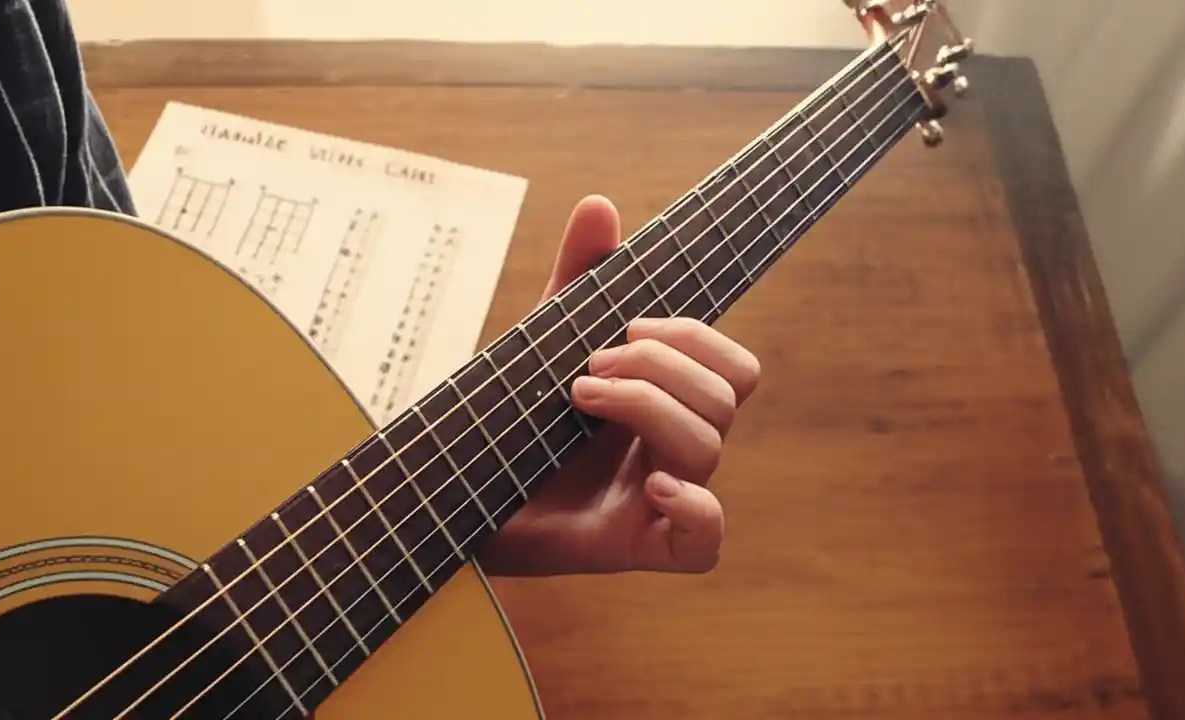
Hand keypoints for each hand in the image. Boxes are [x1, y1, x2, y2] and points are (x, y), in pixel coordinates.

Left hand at [477, 195, 759, 575]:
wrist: (452, 487)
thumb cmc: (509, 417)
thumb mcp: (542, 340)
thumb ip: (576, 279)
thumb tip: (600, 204)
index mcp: (666, 401)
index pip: (732, 367)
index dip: (693, 338)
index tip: (626, 327)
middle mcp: (671, 449)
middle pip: (725, 399)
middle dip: (657, 367)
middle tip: (587, 367)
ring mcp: (659, 499)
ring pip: (709, 449)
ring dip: (648, 408)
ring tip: (579, 398)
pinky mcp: (638, 546)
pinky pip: (706, 543)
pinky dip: (694, 509)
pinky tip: (648, 486)